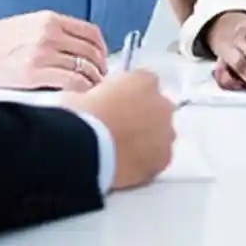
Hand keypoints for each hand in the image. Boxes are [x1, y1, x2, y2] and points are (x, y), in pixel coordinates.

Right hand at [0, 10, 107, 90]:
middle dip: (100, 67)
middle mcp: (50, 33)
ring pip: (84, 67)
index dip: (101, 48)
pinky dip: (82, 88)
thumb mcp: (30, 24)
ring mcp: (43, 53)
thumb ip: (55, 32)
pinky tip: (81, 92)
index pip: (90, 32)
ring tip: (92, 88)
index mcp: (50, 20)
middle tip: (101, 78)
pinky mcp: (34, 73)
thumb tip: (79, 47)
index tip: (102, 59)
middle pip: (90, 51)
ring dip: (93, 80)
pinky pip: (71, 81)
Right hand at [68, 70, 175, 189]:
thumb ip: (100, 94)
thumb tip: (96, 105)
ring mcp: (166, 131)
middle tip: (120, 130)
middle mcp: (162, 102)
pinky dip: (147, 161)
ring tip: (123, 151)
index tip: (115, 107)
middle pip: (158, 108)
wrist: (86, 145)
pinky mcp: (164, 157)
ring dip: (149, 139)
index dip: (128, 97)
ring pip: (162, 134)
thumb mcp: (82, 93)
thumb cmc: (79, 114)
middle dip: (143, 116)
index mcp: (143, 79)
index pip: (143, 83)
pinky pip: (159, 158)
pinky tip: (128, 165)